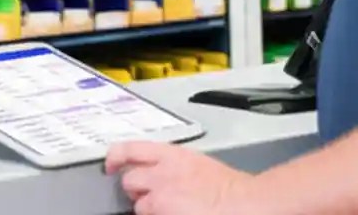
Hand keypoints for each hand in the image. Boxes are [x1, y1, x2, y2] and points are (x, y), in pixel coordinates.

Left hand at [106, 141, 257, 214]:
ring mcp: (161, 198)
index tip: (110, 165)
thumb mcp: (199, 164)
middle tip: (151, 196)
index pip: (130, 148)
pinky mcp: (161, 214)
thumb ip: (174, 165)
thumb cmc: (232, 189)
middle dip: (137, 189)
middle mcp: (162, 174)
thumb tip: (161, 172)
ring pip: (138, 205)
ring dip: (149, 209)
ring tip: (170, 209)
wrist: (247, 204)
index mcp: (173, 155)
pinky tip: (173, 214)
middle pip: (129, 179)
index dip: (114, 157)